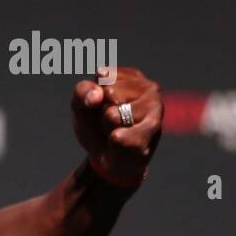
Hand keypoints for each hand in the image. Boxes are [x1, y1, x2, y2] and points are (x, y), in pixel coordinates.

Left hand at [71, 67, 162, 187]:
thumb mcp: (81, 105)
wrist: (107, 159)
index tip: (99, 105)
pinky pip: (120, 135)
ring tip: (118, 130)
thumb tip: (98, 96)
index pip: (102, 76)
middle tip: (109, 121)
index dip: (92, 96)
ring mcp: (155, 108)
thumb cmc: (96, 126)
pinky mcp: (153, 131)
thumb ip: (82, 92)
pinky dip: (114, 142)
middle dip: (102, 110)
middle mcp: (149, 87)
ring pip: (113, 114)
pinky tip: (123, 141)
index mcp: (131, 76)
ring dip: (108, 126)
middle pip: (109, 92)